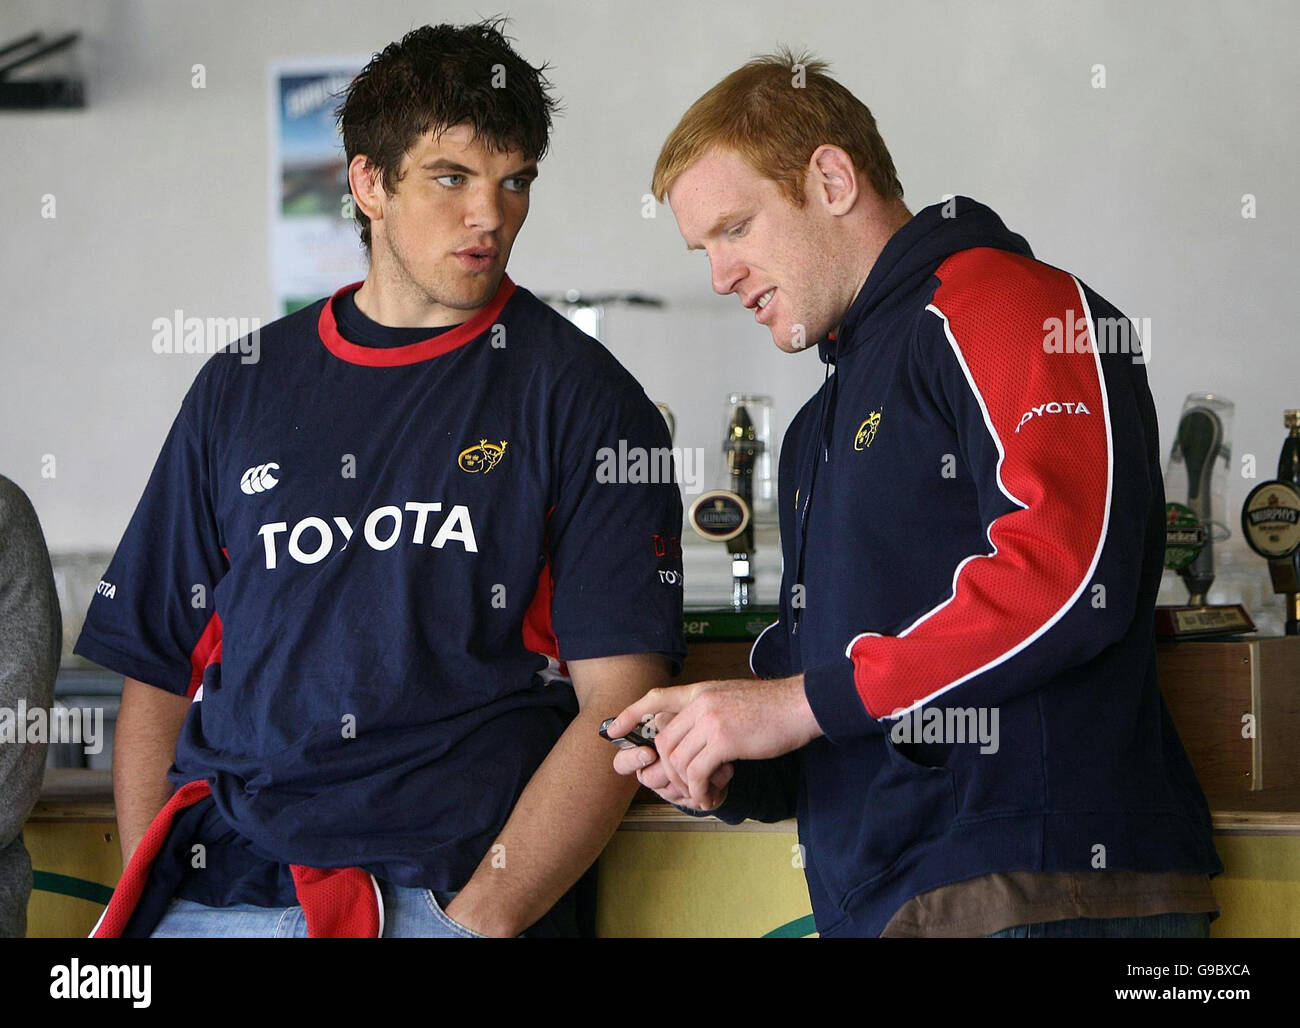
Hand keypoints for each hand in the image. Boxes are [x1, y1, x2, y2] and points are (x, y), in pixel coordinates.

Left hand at [606, 675, 820, 809]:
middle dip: (669, 769)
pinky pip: (697, 771)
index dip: (631, 714)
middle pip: (664, 741)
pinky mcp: (724, 739)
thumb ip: (709, 711)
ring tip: (703, 792)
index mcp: (701, 692)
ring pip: (678, 759)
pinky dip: (699, 789)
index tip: (614, 730)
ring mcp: (710, 719)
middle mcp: (700, 703)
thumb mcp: (732, 699)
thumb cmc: (772, 708)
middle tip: (687, 785)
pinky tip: (710, 795)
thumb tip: (695, 733)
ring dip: (686, 784)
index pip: (656, 698)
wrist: (800, 705)